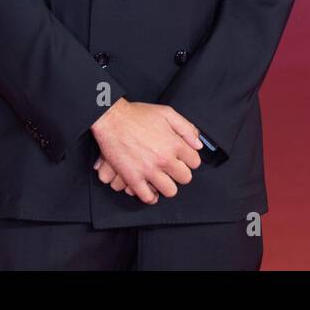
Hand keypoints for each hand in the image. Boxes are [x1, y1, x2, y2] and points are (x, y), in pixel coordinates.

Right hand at [89, 97, 203, 203]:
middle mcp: (164, 159)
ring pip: (170, 191)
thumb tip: (198, 144)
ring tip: (162, 179)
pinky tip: (150, 189)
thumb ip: (186, 128)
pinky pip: (147, 197)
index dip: (189, 159)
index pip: (195, 162)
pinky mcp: (133, 178)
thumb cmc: (137, 115)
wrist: (111, 119)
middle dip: (180, 173)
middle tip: (172, 168)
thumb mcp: (166, 112)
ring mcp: (148, 170)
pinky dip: (151, 197)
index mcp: (174, 144)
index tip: (182, 158)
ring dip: (167, 186)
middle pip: (185, 178)